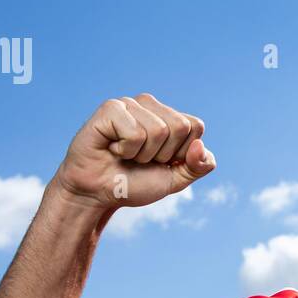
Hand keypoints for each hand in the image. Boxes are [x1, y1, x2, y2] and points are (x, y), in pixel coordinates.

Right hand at [51, 93, 214, 208]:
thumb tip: (199, 146)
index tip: (159, 161)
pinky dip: (125, 150)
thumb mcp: (175, 179)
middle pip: (179, 127)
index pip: (196, 127)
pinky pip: (135, 133)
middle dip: (162, 155)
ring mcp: (129, 104)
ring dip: (141, 154)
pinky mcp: (110, 108)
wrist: (98, 194)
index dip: (181, 154)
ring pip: (158, 130)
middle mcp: (150, 105)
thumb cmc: (134, 182)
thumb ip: (198, 166)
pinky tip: (112, 148)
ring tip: (124, 154)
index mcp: (168, 116)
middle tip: (138, 159)